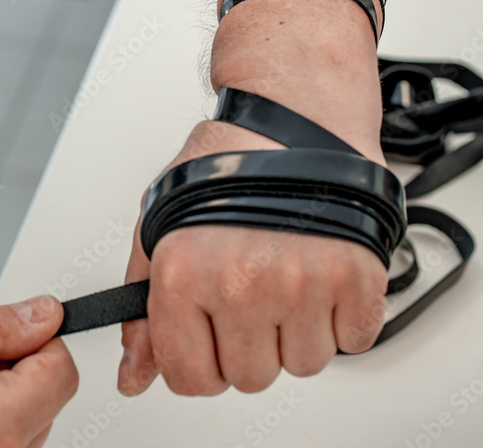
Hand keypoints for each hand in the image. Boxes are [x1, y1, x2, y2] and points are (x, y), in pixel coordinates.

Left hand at [118, 120, 387, 396]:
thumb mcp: (163, 223)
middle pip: (250, 377)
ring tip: (285, 271)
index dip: (200, 361)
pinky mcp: (357, 276)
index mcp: (185, 272)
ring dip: (296, 330)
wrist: (293, 115)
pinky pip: (351, 340)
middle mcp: (243, 281)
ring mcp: (304, 281)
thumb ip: (144, 309)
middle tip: (250, 288)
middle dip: (248, 342)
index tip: (209, 337)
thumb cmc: (229, 162)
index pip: (191, 378)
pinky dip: (341, 315)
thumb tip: (135, 375)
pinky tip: (319, 269)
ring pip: (303, 364)